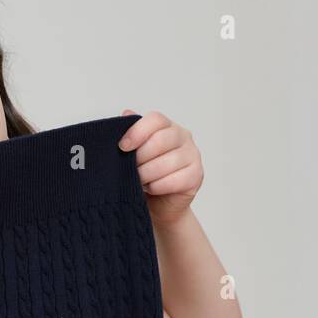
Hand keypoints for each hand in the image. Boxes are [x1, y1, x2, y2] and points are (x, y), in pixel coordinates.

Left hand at [118, 109, 201, 227]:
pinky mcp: (196, 175)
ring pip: (166, 163)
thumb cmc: (144, 174)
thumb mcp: (133, 153)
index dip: (137, 132)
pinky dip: (157, 186)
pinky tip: (152, 188)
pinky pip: (173, 180)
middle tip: (130, 169)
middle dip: (140, 158)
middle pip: (160, 140)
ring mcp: (193, 155)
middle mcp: (183, 136)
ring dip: (146, 174)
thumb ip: (130, 133)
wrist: (158, 203)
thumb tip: (126, 114)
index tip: (122, 146)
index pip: (155, 120)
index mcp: (167, 126)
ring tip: (138, 180)